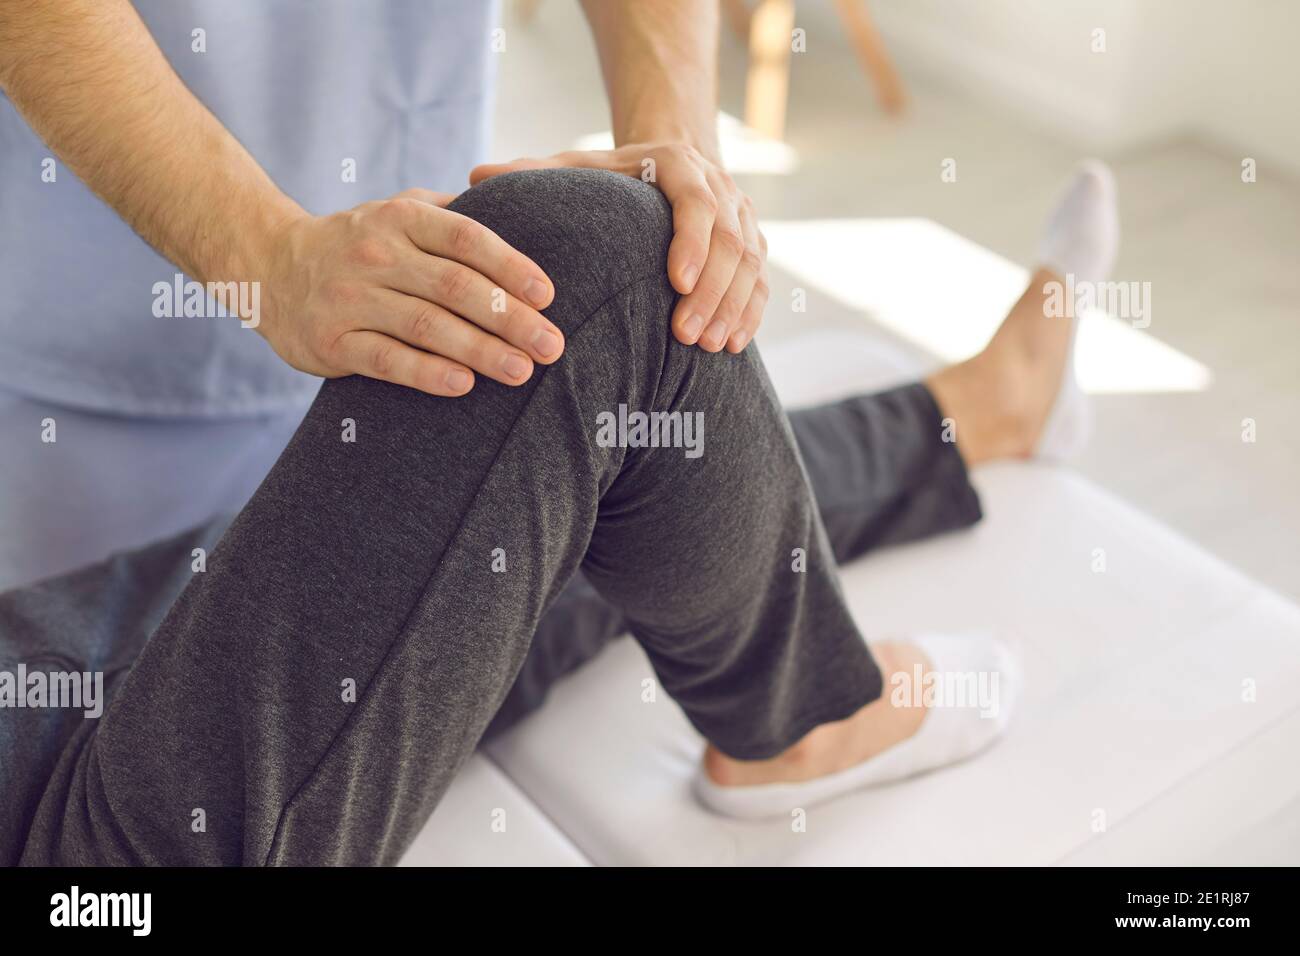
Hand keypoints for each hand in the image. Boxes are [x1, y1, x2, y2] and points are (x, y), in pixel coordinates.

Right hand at [253, 189, 563, 395]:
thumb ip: (451, 214)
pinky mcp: (331, 341)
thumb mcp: (397, 211)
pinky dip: (427, 373)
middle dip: (510, 318)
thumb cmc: (358, 243)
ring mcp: (351, 298)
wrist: (269, 267)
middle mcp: (376, 253)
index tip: (548, 295)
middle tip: (551, 345)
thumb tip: (520, 209)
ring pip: (426, 326)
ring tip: (521, 371)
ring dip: (480, 350)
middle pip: (455, 286)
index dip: (511, 266)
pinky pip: (387, 360)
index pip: (466, 239)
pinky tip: (464, 385)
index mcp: (400, 217)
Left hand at [471, 143, 767, 353]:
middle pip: (730, 242)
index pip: (697, 203)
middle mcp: (722, 188)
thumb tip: (475, 175)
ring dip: (731, 309)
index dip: (691, 244)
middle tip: (686, 336)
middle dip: (711, 292)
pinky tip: (731, 348)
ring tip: (707, 348)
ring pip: (751, 265)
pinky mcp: (755, 246)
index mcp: (680, 164)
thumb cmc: (610, 175)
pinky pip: (761, 283)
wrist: (667, 162)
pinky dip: (749, 315)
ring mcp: (744, 218)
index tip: (673, 284)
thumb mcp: (573, 167)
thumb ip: (531, 172)